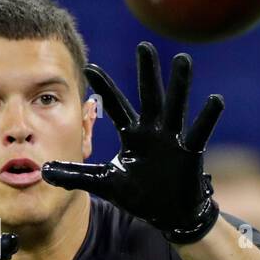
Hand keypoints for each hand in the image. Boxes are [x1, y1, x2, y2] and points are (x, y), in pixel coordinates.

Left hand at [41, 43, 223, 244]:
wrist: (168, 214)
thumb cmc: (139, 194)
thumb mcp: (103, 183)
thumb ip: (75, 175)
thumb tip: (43, 170)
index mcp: (133, 135)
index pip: (116, 106)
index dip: (104, 88)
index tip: (89, 66)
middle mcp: (153, 131)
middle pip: (149, 96)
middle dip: (147, 72)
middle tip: (145, 45)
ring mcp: (173, 139)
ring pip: (176, 107)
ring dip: (180, 85)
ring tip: (183, 59)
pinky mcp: (190, 153)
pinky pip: (200, 132)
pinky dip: (208, 117)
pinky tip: (216, 99)